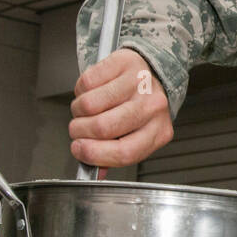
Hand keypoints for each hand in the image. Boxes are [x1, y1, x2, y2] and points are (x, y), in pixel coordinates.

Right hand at [69, 48, 172, 166]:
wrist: (154, 72)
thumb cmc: (142, 108)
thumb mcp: (137, 135)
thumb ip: (115, 154)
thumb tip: (94, 172)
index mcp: (158, 132)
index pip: (124, 152)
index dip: (94, 154)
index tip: (79, 150)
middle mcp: (153, 107)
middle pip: (103, 127)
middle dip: (80, 132)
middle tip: (78, 130)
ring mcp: (139, 84)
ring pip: (90, 105)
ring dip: (78, 111)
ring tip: (86, 110)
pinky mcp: (124, 63)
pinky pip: (86, 82)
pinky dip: (80, 90)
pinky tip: (92, 91)